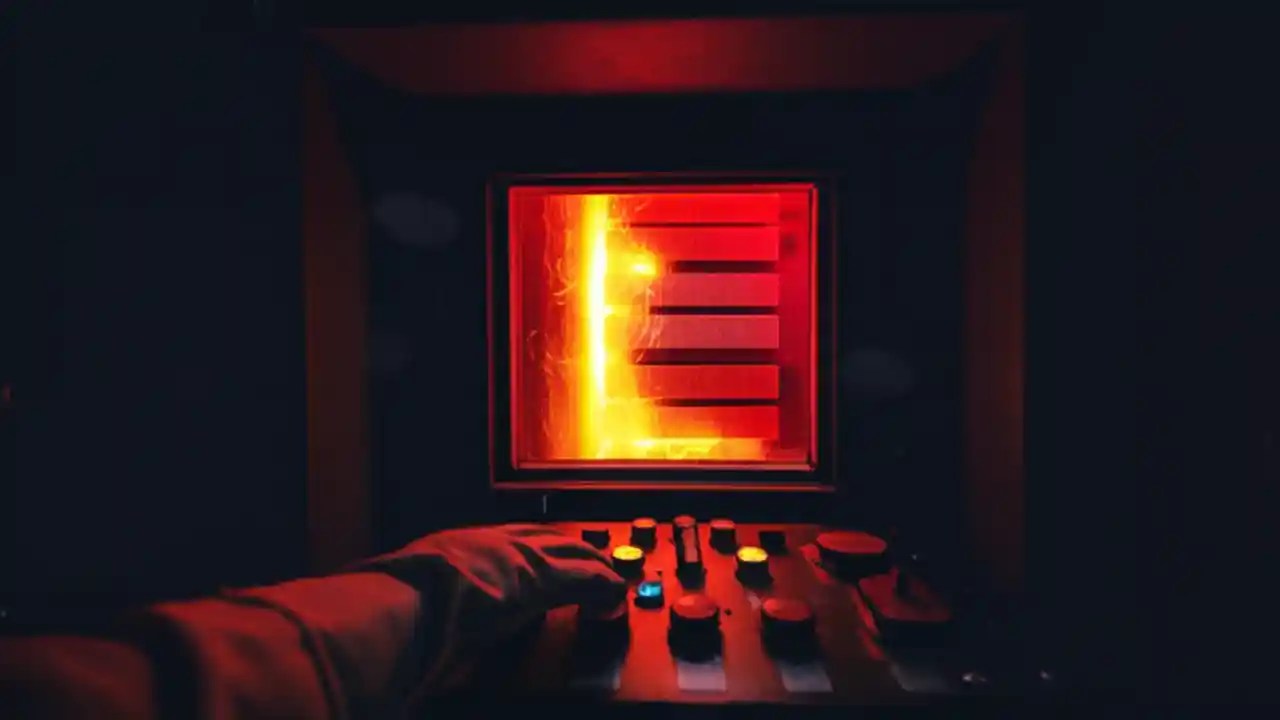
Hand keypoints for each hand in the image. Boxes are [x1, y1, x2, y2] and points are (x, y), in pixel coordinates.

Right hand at [356, 524, 624, 690]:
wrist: (402, 601)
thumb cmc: (391, 608)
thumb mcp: (402, 595)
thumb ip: (413, 601)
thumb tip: (395, 615)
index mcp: (458, 545)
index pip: (509, 540)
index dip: (535, 548)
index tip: (549, 558)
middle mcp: (492, 542)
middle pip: (548, 539)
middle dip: (573, 552)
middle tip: (594, 563)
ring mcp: (516, 557)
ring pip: (571, 553)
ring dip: (593, 566)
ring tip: (611, 580)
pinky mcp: (540, 581)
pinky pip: (585, 577)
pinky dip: (603, 585)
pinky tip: (614, 593)